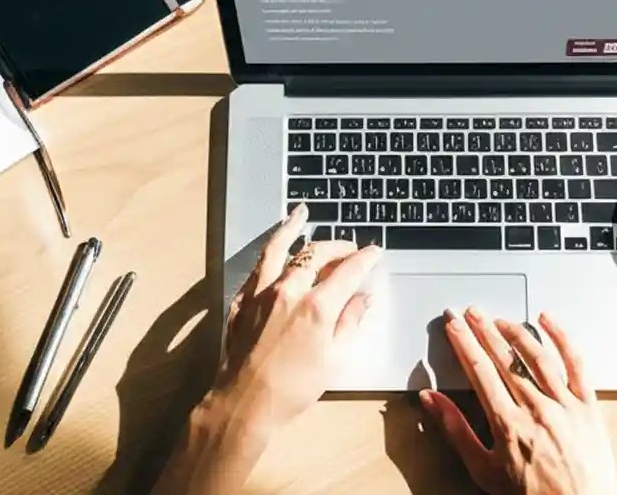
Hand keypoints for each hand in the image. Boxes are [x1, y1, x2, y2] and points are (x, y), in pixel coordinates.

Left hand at [154, 204, 382, 493]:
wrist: (245, 402)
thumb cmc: (294, 388)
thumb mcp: (335, 359)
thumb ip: (350, 323)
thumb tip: (362, 298)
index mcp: (317, 306)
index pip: (348, 271)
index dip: (364, 258)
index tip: (374, 251)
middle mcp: (288, 290)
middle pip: (315, 253)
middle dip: (336, 245)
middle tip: (348, 247)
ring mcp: (261, 293)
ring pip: (278, 249)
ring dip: (291, 229)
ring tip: (299, 214)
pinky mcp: (242, 301)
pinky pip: (257, 269)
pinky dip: (269, 255)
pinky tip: (274, 251)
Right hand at [421, 308, 616, 494]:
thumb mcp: (484, 471)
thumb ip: (456, 431)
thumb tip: (432, 401)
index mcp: (508, 425)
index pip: (480, 371)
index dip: (464, 344)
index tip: (453, 326)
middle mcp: (537, 409)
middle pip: (504, 358)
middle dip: (483, 330)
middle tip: (469, 312)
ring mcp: (565, 404)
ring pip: (536, 356)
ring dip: (514, 331)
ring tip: (498, 318)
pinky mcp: (588, 405)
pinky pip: (575, 363)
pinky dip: (562, 338)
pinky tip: (548, 321)